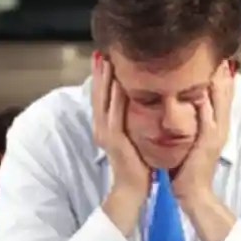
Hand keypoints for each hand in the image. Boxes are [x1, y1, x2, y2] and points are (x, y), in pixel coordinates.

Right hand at [91, 54, 149, 195]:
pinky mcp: (114, 140)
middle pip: (99, 95)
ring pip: (103, 101)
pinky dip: (115, 97)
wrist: (133, 189)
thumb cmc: (138, 166)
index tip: (104, 59)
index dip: (102, 78)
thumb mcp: (134, 138)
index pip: (103, 98)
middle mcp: (102, 128)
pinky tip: (118, 82)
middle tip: (100, 52)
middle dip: (99, 73)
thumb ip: (133, 122)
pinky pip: (114, 114)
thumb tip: (142, 104)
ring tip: (105, 60)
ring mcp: (106, 134)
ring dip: (104, 80)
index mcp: (106, 128)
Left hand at [172, 63, 234, 204]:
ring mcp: (216, 134)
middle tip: (220, 50)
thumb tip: (182, 109)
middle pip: (225, 93)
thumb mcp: (189, 140)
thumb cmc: (186, 168)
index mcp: (215, 125)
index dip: (220, 75)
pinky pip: (209, 120)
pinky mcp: (208, 143)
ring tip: (217, 62)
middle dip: (223, 72)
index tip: (214, 55)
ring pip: (221, 102)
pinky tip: (204, 90)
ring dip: (219, 82)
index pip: (220, 94)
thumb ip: (189, 124)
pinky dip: (208, 105)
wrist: (192, 193)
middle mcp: (219, 126)